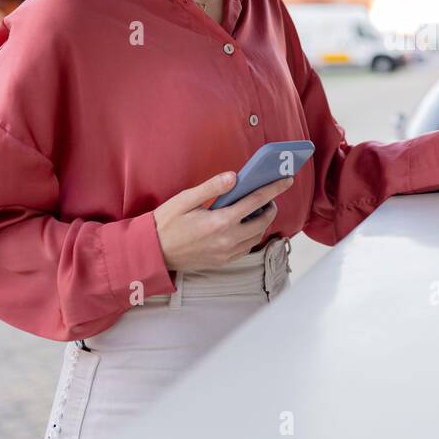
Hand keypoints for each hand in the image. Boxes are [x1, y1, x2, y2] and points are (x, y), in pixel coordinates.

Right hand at [152, 172, 295, 272]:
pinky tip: (243, 225)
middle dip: (270, 207)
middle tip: (267, 196)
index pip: (256, 202)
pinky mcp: (223, 261)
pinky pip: (246, 247)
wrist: (153, 253)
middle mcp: (228, 240)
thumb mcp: (185, 199)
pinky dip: (251, 235)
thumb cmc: (166, 223)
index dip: (273, 189)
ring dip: (262, 222)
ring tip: (256, 209)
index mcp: (220, 222)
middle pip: (263, 221)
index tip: (286, 179)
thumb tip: (234, 176)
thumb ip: (212, 188)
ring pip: (257, 236)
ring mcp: (226, 253)